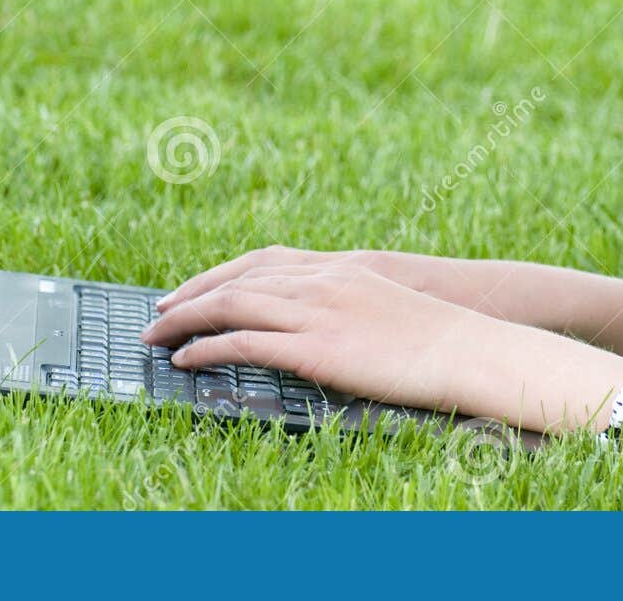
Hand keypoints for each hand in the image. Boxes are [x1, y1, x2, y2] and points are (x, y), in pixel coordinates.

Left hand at [154, 243, 506, 316]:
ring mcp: (317, 311)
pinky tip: (185, 360)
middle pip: (236, 278)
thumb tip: (318, 322)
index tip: (189, 288)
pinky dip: (207, 349)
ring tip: (154, 337)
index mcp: (336, 267)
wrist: (468, 345)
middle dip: (190, 295)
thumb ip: (347, 304)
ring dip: (183, 320)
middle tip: (156, 312)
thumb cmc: (437, 335)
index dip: (218, 274)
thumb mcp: (385, 304)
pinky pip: (245, 343)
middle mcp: (320, 281)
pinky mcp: (315, 348)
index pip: (260, 260)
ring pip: (231, 304)